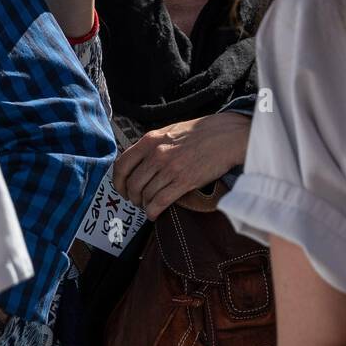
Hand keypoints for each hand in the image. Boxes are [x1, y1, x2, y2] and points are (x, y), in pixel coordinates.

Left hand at [113, 113, 250, 219]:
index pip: (122, 164)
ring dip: (144, 205)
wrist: (227, 136)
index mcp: (150, 140)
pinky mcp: (184, 181)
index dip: (118, 181)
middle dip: (132, 197)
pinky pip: (160, 202)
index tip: (122, 188)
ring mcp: (170, 168)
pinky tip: (154, 214)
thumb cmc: (200, 132)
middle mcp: (157, 154)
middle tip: (136, 201)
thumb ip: (152, 145)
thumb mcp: (169, 131)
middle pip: (132, 184)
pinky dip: (153, 211)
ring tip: (148, 206)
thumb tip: (137, 162)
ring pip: (145, 195)